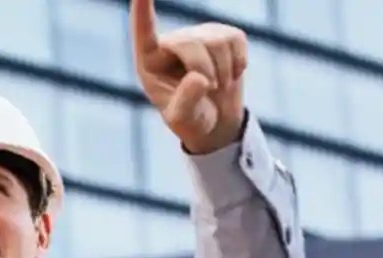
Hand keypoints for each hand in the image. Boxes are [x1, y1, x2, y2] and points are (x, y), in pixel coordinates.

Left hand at [131, 0, 246, 154]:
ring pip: (218, 41)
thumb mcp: (184, 120)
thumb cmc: (192, 120)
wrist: (216, 119)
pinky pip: (236, 39)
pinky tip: (231, 73)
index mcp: (150, 62)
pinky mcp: (222, 33)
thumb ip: (186, 103)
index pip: (143, 32)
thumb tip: (199, 77)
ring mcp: (197, 35)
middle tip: (211, 89)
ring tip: (218, 85)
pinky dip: (239, 62)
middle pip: (193, 43)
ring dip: (224, 70)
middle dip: (206, 70)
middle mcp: (171, 43)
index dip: (143, 11)